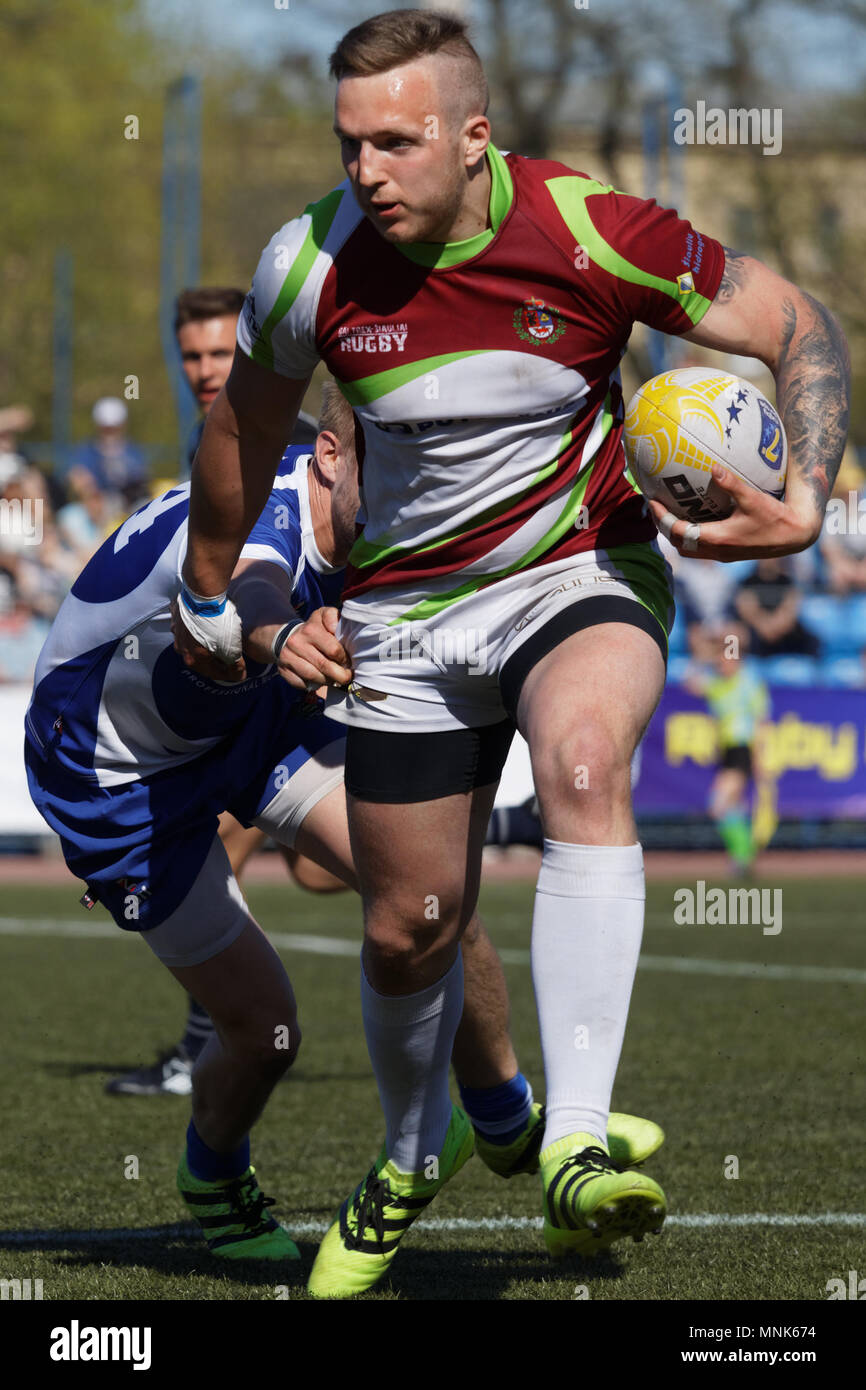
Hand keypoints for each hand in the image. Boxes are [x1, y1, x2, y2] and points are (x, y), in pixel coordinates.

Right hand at [170, 598, 246, 683]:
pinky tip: (205, 625)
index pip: (213, 673)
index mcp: (193, 659)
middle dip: (215, 661)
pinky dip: (197, 630)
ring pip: (192, 643)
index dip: (228, 674)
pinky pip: (188, 627)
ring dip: (204, 645)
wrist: (203, 593)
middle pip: (201, 659)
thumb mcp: (232, 647)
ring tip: (217, 641)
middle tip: (228, 659)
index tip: (239, 672)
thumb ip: (234, 664)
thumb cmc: (218, 622)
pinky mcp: (177, 616)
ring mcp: (176, 631)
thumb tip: (238, 675)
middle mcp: (181, 648)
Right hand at [274, 607, 352, 691]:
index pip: (333, 650)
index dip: (344, 659)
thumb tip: (335, 628)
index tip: (349, 662)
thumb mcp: (325, 615)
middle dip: (340, 675)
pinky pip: (301, 684)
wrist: (290, 636)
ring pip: (313, 677)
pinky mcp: (283, 670)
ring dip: (327, 681)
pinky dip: (313, 685)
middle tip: (346, 677)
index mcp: (310, 629)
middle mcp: (296, 643)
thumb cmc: (315, 628)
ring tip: (335, 680)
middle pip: (324, 665)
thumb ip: (333, 616)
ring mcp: (287, 657)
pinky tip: (319, 681)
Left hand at [649, 464, 820, 561]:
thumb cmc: (775, 517)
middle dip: (663, 527)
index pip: (677, 531)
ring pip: (688, 549)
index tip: (652, 502)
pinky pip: (700, 548)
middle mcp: (715, 551)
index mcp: (716, 539)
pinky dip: (691, 536)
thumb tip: (713, 467)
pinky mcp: (729, 554)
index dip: (662, 518)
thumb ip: (732, 483)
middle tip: (656, 507)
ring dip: (676, 534)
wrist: (794, 537)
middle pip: (677, 543)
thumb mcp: (753, 498)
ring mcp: (722, 555)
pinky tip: (695, 518)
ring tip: (670, 514)